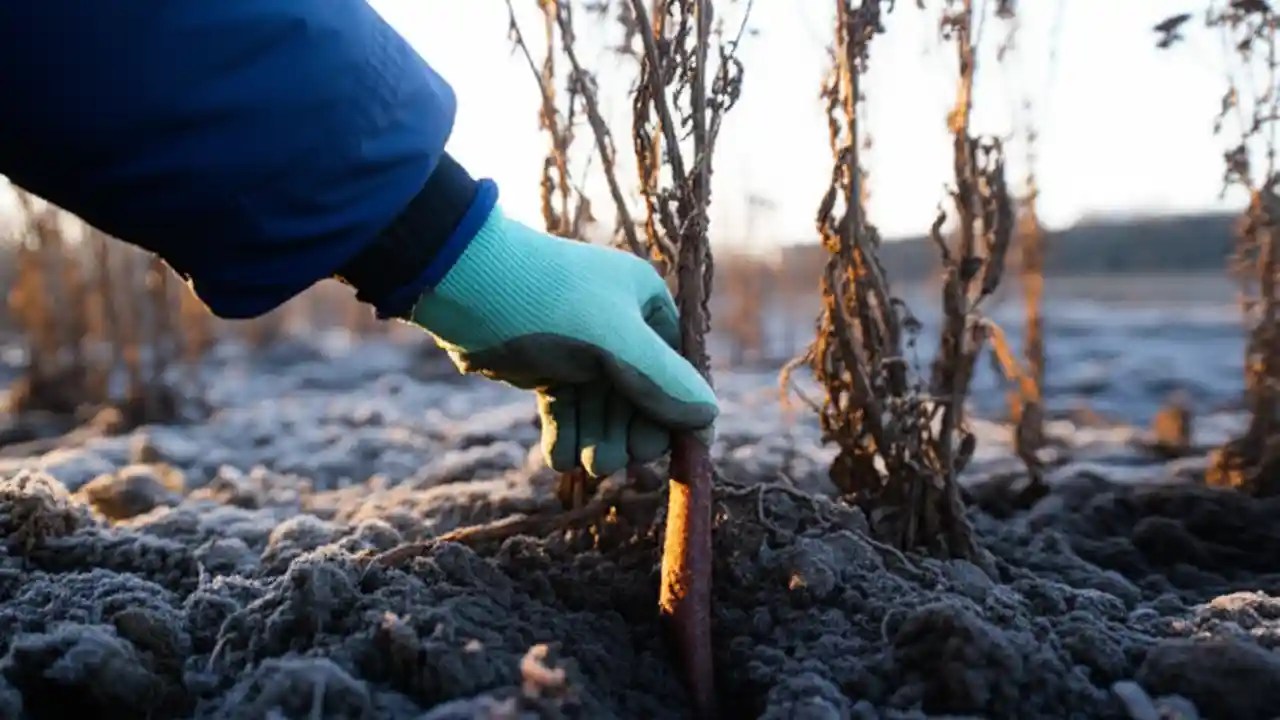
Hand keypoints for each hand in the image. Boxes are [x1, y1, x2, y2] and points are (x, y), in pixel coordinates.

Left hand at [410, 206, 717, 476]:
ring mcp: (580, 345)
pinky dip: (566, 435)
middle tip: (611, 464)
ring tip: (586, 466)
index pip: (676, 368)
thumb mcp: (615, 344)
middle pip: (638, 395)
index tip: (663, 453)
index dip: (673, 413)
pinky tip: (559, 458)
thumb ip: (664, 383)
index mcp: (645, 301)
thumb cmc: (548, 303)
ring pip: (601, 407)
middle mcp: (618, 322)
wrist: (462, 285)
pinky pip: (568, 408)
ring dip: (596, 440)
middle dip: (626, 433)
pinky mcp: (546, 365)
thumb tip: (709, 418)